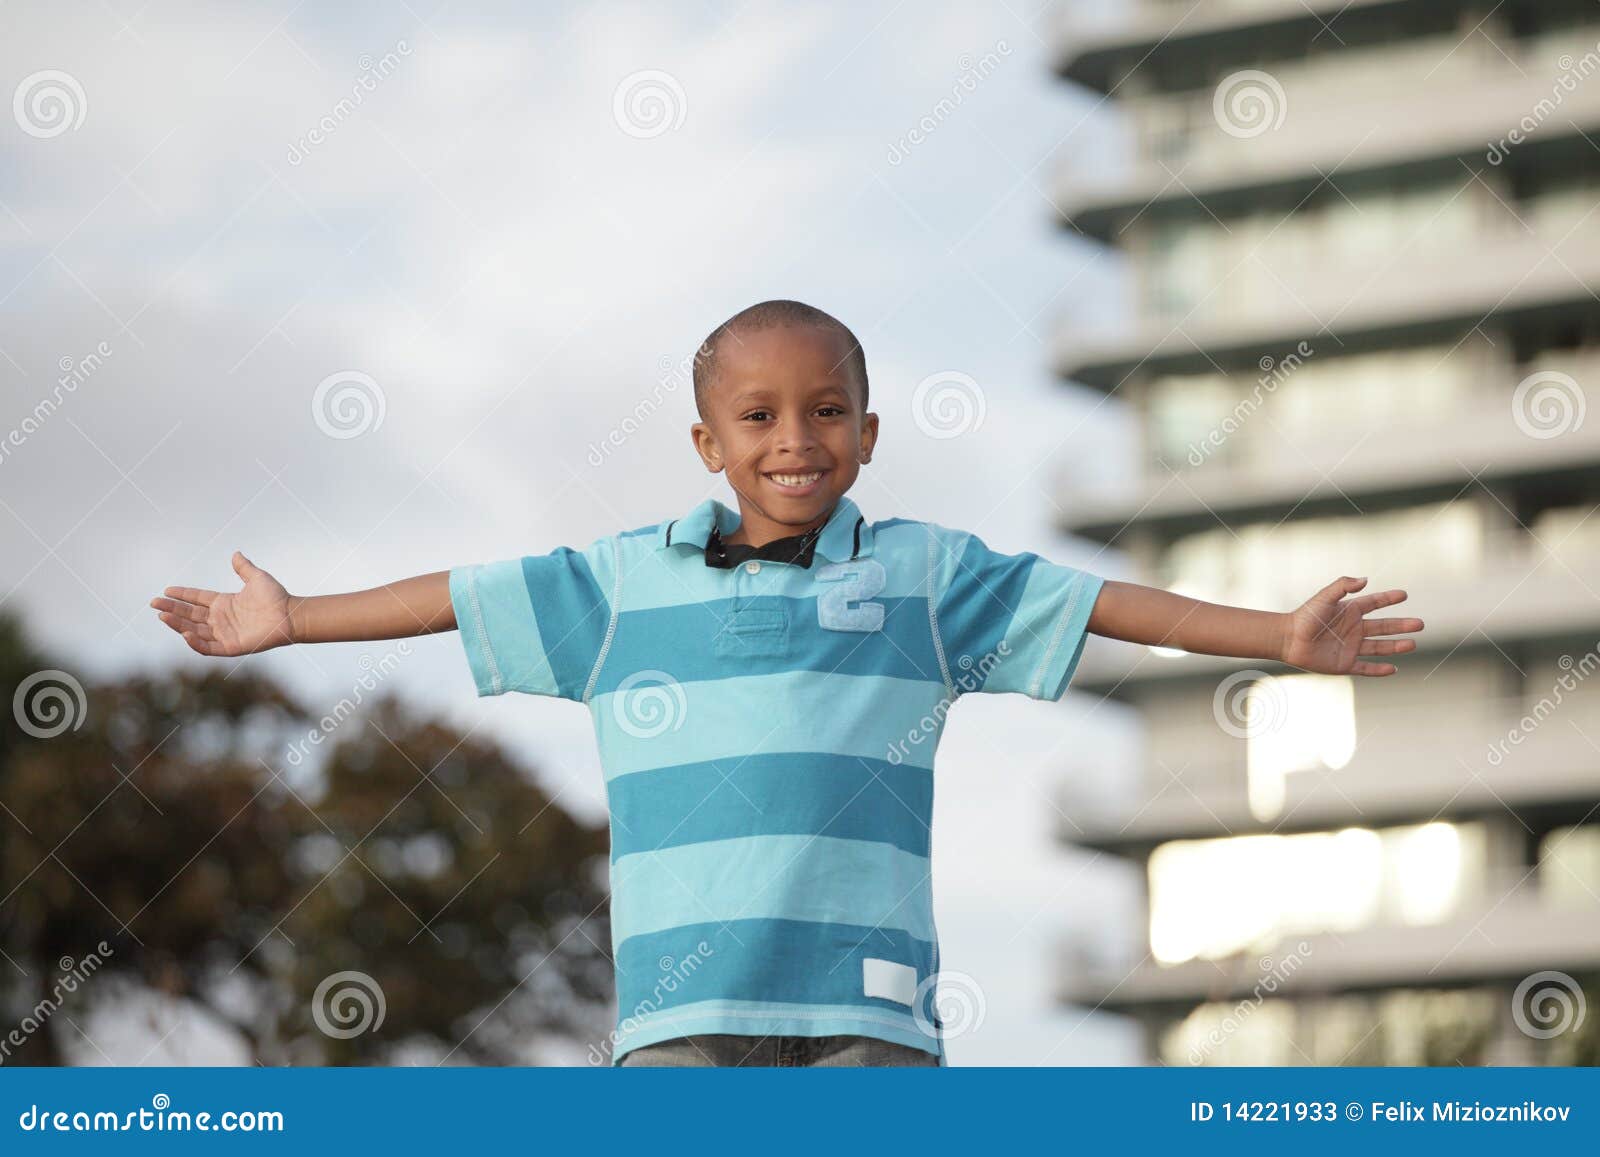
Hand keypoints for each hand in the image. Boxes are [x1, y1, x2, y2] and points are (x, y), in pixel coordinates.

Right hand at [149, 551, 295, 656]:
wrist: (291, 615)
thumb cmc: (276, 597)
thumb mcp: (257, 578)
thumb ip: (244, 568)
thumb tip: (236, 554)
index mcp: (224, 603)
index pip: (197, 599)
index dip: (181, 595)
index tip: (166, 591)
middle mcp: (221, 619)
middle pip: (190, 614)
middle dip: (172, 609)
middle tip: (154, 604)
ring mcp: (225, 633)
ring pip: (194, 630)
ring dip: (178, 624)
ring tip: (163, 616)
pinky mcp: (231, 646)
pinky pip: (208, 647)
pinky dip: (195, 642)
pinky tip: (185, 632)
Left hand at [1281, 576, 1422, 675]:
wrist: (1287, 639)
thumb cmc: (1305, 616)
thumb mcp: (1324, 597)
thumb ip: (1343, 586)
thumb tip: (1366, 580)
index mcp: (1349, 611)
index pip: (1374, 603)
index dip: (1389, 599)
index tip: (1404, 594)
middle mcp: (1353, 629)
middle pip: (1383, 627)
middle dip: (1402, 625)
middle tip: (1420, 624)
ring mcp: (1350, 647)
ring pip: (1379, 647)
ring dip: (1396, 646)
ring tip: (1413, 643)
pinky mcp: (1344, 664)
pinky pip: (1365, 668)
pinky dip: (1379, 670)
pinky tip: (1393, 668)